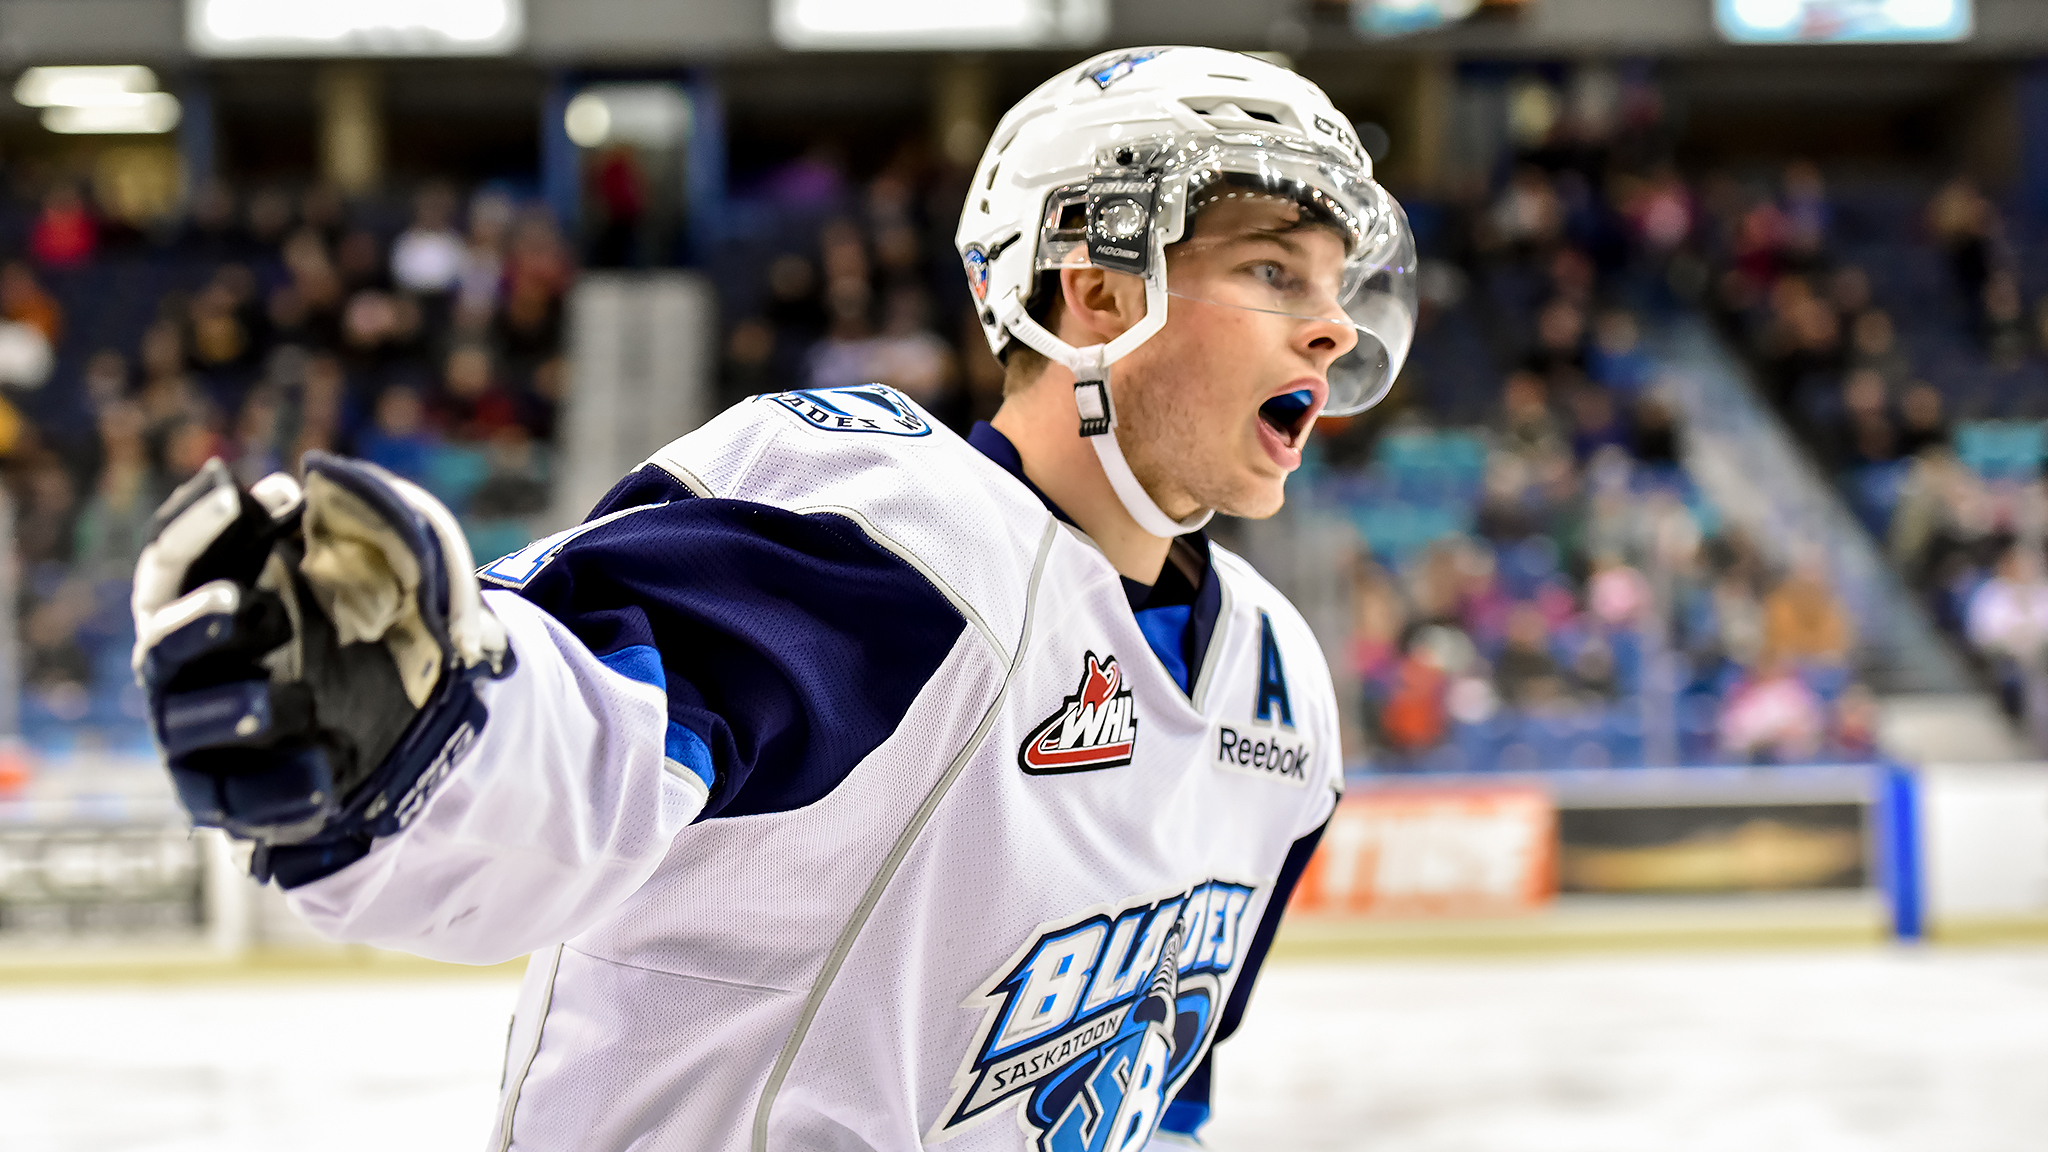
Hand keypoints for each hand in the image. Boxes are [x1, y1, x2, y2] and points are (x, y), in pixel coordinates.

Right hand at [133, 453, 510, 884]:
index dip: (196, 526)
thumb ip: (356, 525)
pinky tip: (321, 777)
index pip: (177, 559)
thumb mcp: (386, 568)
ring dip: (235, 711)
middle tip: (242, 603)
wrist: (412, 720)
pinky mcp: (235, 799)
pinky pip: (243, 803)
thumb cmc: (370, 623)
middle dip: (198, 624)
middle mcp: (188, 667)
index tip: (238, 493)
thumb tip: (317, 478)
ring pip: (193, 726)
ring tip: (276, 706)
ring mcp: (203, 736)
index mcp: (207, 599)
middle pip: (165, 644)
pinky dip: (281, 789)